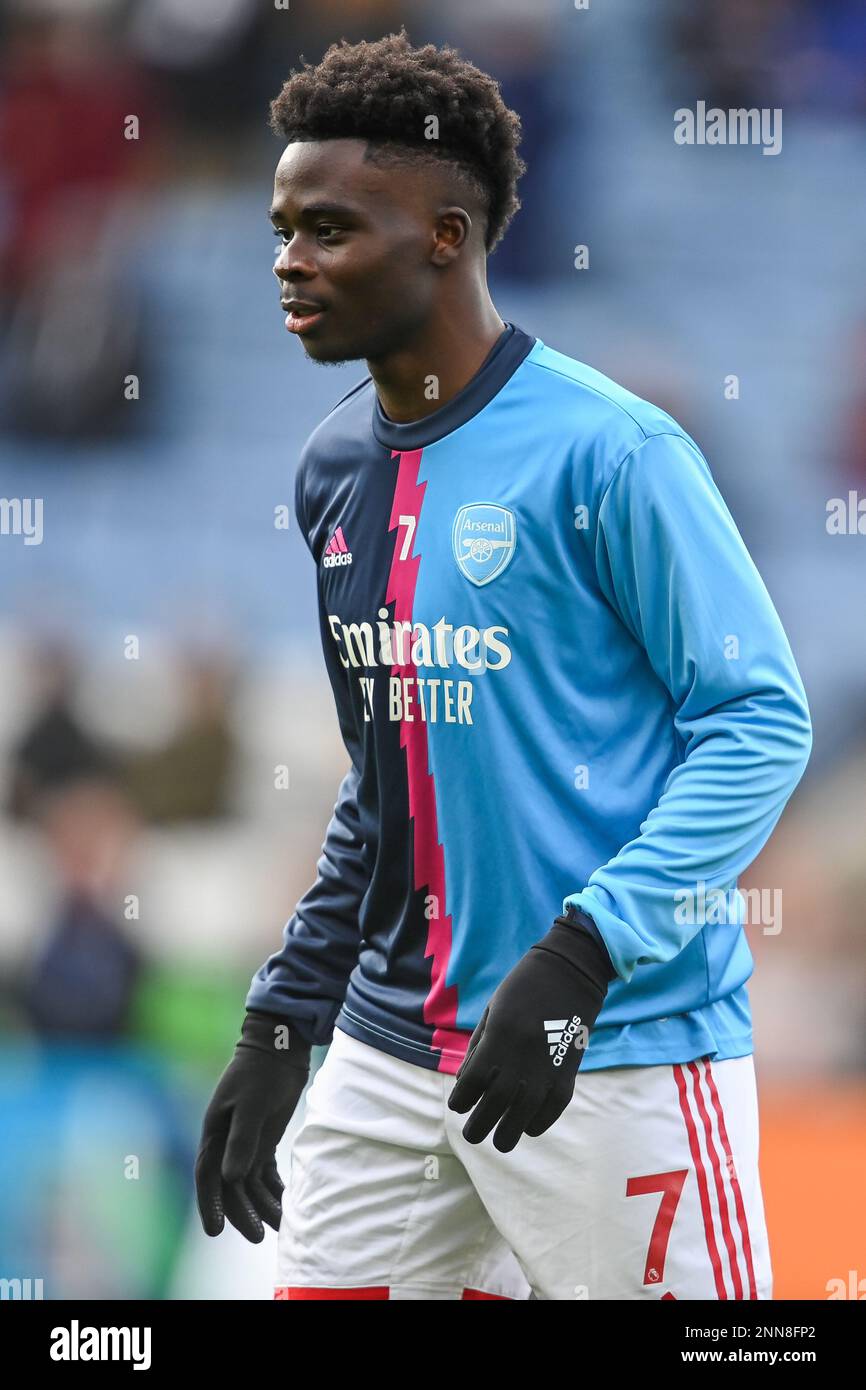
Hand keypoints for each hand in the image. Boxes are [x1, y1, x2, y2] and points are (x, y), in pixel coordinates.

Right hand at [195, 1010, 310, 1241]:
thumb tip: (232, 1178)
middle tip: (257, 1237)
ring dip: (262, 1204)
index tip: (215, 1231)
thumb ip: (243, 1140)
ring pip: (250, 1183)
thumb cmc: (261, 1071)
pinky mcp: (264, 1139)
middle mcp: (225, 1142)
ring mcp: (245, 1141)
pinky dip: (273, 1189)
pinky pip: (265, 1172)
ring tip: (281, 1226)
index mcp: (214, 1132)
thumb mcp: (253, 1104)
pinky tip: (285, 1204)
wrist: (279, 1047)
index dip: (210, 1204)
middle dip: (242, 1213)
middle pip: (230, 1185)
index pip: (208, 1176)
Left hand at [447, 910, 615, 1153]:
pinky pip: (552, 1108)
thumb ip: (479, 1047)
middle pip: (494, 1106)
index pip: (471, 1084)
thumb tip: (466, 1084)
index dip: (461, 1100)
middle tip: (473, 1135)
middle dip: (479, 1126)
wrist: (570, 971)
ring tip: (500, 1142)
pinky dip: (539, 1122)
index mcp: (498, 1039)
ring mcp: (546, 1067)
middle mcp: (520, 1058)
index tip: (459, 1106)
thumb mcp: (494, 1010)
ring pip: (523, 1116)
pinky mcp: (568, 1071)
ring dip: (509, 1134)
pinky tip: (529, 1127)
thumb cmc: (524, 987)